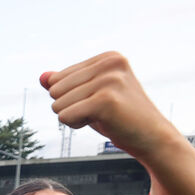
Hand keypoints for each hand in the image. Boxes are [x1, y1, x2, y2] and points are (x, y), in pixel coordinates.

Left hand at [41, 52, 177, 159]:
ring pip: (57, 104)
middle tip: (99, 112)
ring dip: (74, 117)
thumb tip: (42, 76)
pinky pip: (64, 117)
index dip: (70, 97)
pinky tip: (103, 123)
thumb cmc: (119, 117)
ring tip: (103, 117)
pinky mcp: (105, 100)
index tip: (98, 102)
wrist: (152, 138)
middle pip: (54, 90)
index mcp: (107, 57)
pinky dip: (76, 125)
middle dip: (70, 107)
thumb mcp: (90, 96)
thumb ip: (65, 84)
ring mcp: (109, 80)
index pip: (57, 78)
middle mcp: (109, 63)